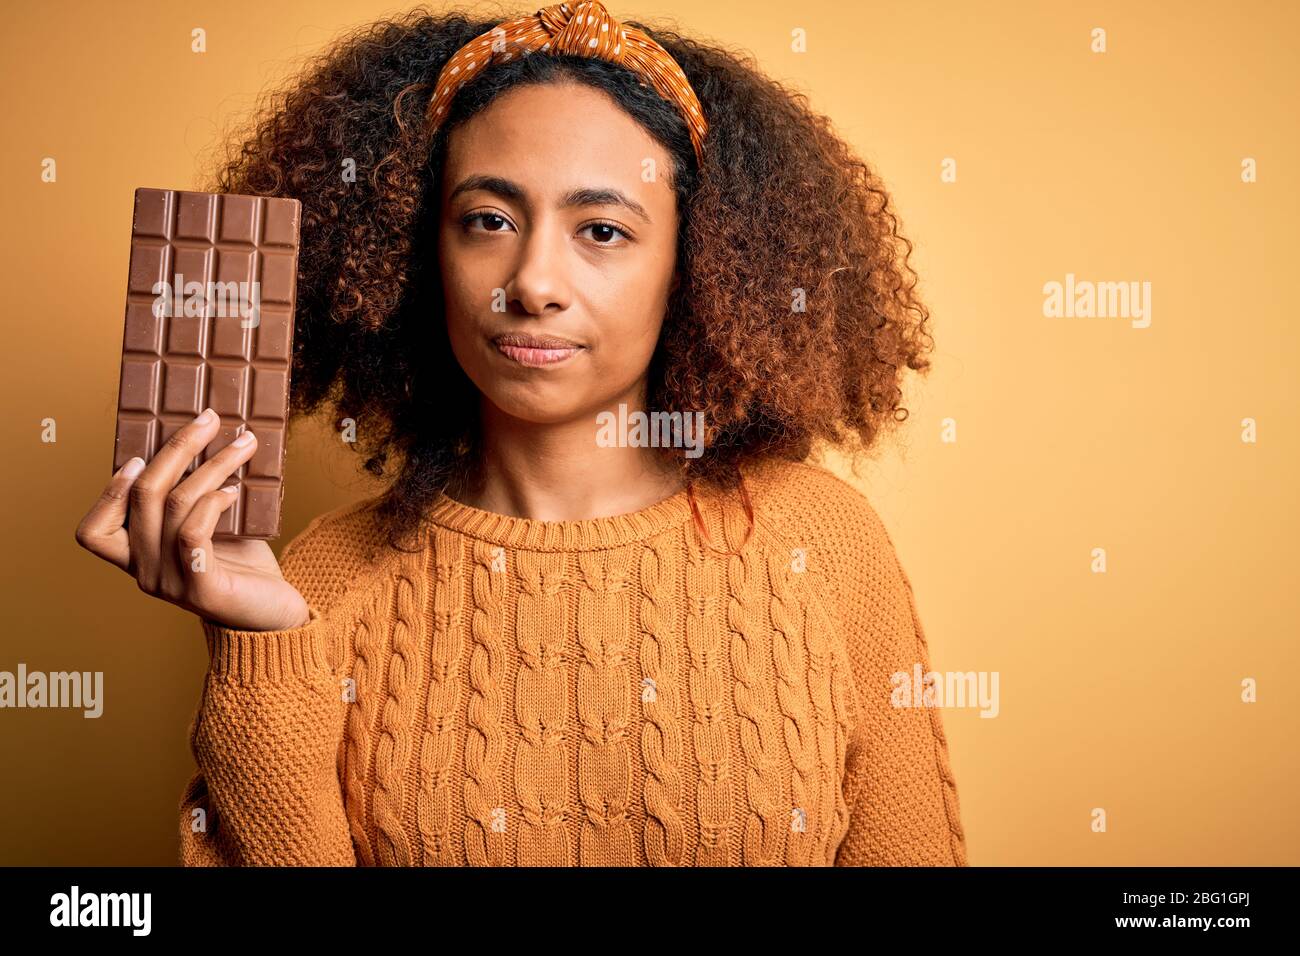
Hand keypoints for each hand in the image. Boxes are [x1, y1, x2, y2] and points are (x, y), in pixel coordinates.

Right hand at [75, 408, 310, 631]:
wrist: (277, 617)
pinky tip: (236, 491)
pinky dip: (214, 502)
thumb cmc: (244, 569)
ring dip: (212, 464)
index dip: (109, 491)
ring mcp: (171, 583)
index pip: (93, 532)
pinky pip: (193, 532)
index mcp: (139, 560)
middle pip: (142, 496)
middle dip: (177, 448)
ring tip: (244, 444)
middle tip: (210, 420)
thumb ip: (196, 500)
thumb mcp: (212, 530)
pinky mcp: (202, 589)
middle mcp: (145, 574)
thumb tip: (206, 443)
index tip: (137, 455)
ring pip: (174, 505)